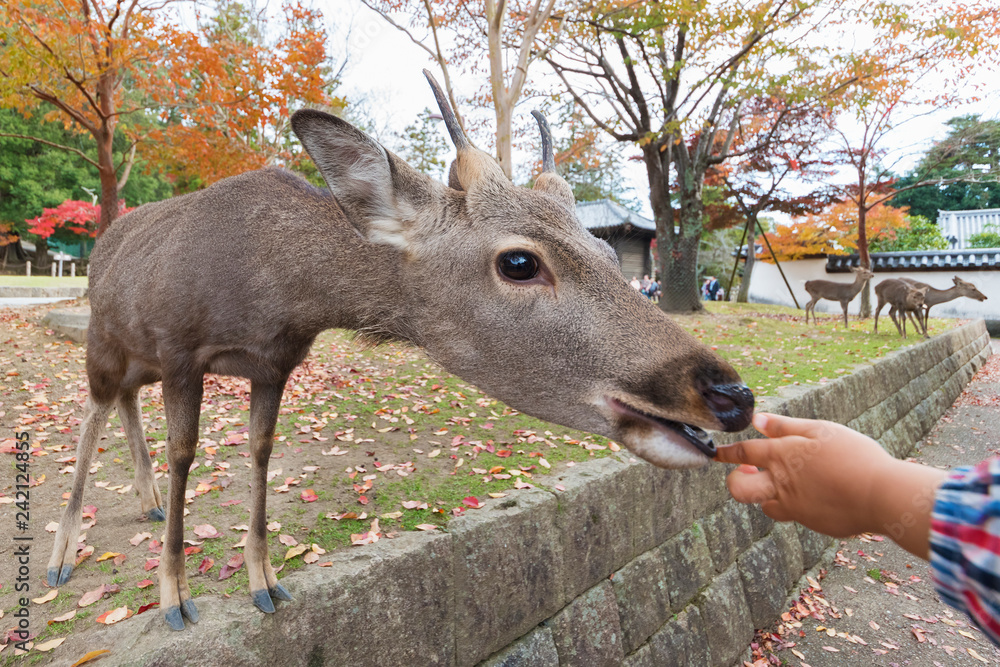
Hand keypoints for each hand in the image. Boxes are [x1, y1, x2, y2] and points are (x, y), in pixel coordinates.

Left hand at [715, 412, 946, 558]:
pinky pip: (795, 516)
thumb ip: (786, 426)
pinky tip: (821, 495)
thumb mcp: (821, 430)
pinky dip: (798, 506)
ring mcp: (795, 508)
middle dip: (735, 482)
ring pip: (767, 505)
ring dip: (769, 494)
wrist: (882, 496)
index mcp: (782, 456)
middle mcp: (781, 484)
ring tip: (792, 482)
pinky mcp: (812, 523)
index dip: (725, 453)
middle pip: (739, 490)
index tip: (715, 454)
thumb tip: (758, 420)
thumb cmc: (855, 456)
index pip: (742, 453)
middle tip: (748, 472)